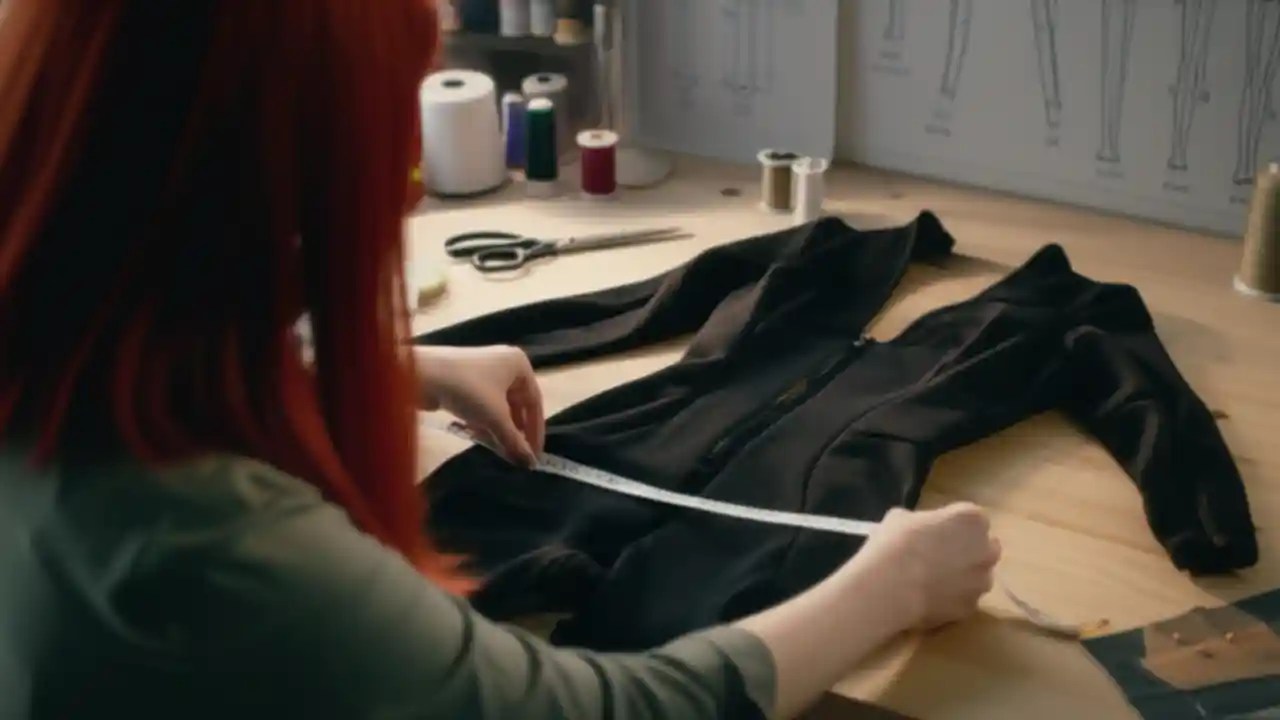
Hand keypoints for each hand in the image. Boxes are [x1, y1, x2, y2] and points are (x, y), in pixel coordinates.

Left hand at [415, 345, 544, 466]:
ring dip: (497, 429)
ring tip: (495, 449)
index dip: (535, 431)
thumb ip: (514, 442)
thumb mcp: (495, 418)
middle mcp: (504, 364)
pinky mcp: (465, 381)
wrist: (422, 375)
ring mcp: (483, 371)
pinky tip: (475, 435)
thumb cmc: (468, 390)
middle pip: (516, 405)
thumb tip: (530, 464)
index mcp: (519, 364)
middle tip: (515, 456)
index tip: (534, 456)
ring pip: (498, 407)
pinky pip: (482, 405)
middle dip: (514, 432)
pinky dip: (482, 421)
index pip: (535, 402)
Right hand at [850, 502, 1000, 629]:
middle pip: (985, 546)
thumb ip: (922, 522)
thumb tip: (921, 530)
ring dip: (964, 576)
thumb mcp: (902, 518)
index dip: (954, 524)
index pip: (972, 517)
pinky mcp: (971, 607)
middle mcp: (985, 549)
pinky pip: (964, 600)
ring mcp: (982, 581)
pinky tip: (929, 599)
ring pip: (978, 576)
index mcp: (971, 519)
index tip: (936, 530)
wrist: (891, 585)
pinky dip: (952, 599)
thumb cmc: (895, 542)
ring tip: (934, 580)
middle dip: (970, 549)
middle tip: (941, 554)